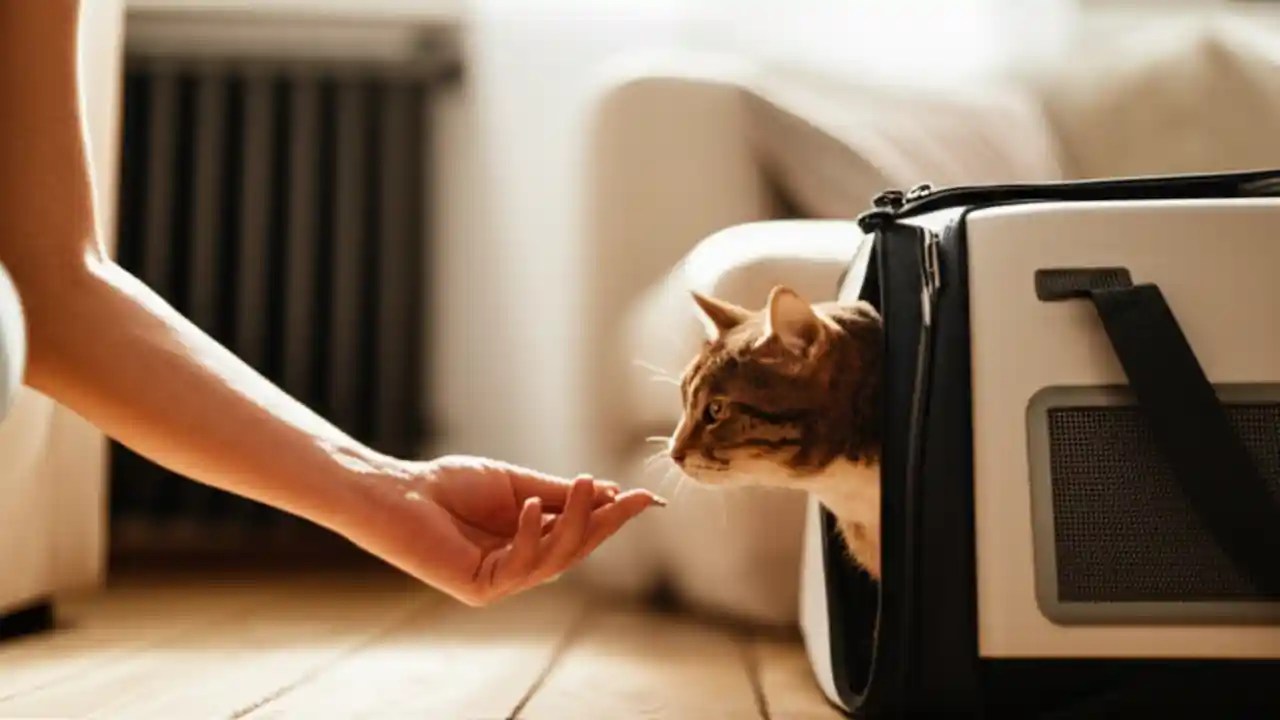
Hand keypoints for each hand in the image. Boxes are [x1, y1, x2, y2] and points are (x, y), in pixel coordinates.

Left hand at [343, 455, 664, 605]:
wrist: (398, 492)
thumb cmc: (449, 485)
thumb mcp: (516, 484)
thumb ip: (556, 494)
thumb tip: (607, 491)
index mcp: (530, 541)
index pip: (579, 534)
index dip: (611, 518)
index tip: (645, 498)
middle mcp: (520, 566)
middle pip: (575, 550)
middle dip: (605, 524)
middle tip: (632, 498)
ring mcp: (501, 581)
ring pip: (555, 558)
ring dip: (575, 521)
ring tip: (586, 484)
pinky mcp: (481, 588)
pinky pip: (519, 564)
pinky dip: (530, 534)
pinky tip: (530, 506)